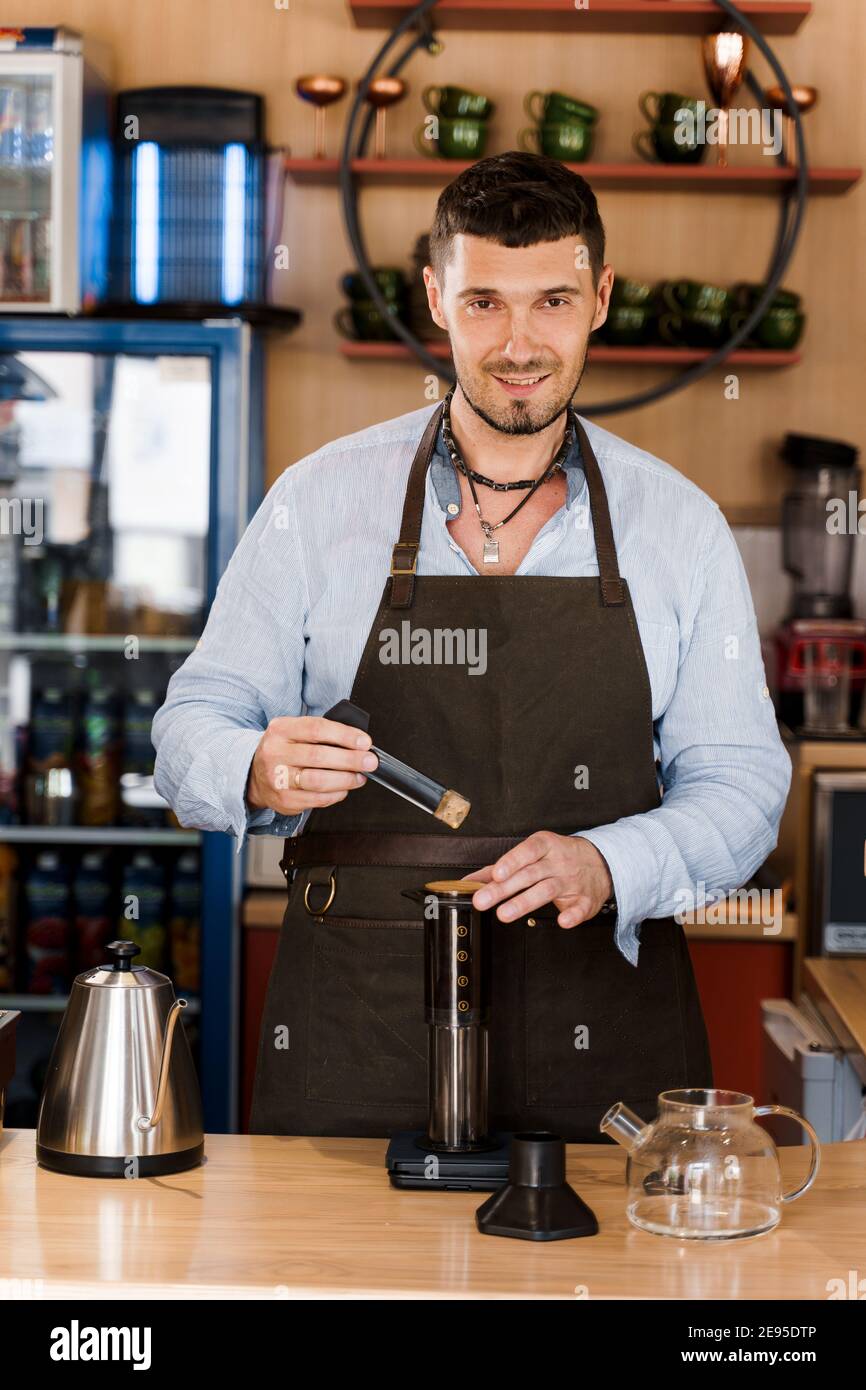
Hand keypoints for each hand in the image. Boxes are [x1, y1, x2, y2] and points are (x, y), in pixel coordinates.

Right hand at [246, 714, 377, 815]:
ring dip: (346, 779)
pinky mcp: (284, 800)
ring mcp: (277, 779)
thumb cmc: (284, 751)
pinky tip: (344, 788)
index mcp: (280, 730)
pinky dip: (336, 794)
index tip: (364, 742)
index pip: (316, 729)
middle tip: (369, 761)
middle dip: (351, 759)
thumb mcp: (294, 732)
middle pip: (319, 756)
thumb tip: (357, 743)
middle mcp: (275, 753)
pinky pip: (317, 799)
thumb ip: (321, 734)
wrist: (255, 775)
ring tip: (359, 776)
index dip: (344, 735)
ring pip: (319, 781)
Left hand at [462, 831, 612, 928]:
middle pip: (529, 875)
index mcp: (545, 847)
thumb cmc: (558, 858)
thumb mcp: (531, 854)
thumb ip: (500, 869)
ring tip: (504, 914)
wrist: (600, 862)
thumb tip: (469, 881)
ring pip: (547, 891)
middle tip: (482, 901)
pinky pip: (580, 907)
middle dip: (504, 889)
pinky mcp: (585, 900)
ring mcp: (572, 881)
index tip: (496, 874)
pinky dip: (572, 915)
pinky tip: (562, 921)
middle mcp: (558, 862)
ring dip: (525, 903)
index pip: (527, 851)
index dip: (511, 861)